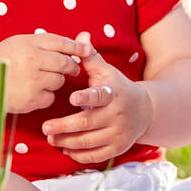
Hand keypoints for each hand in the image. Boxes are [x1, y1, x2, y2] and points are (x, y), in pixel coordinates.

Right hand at [0, 32, 85, 114]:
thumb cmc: (3, 59)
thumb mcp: (21, 42)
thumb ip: (47, 42)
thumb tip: (79, 43)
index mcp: (30, 44)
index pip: (62, 43)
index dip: (78, 47)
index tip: (87, 51)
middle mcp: (33, 62)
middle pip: (65, 64)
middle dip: (71, 67)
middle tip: (70, 68)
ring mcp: (32, 82)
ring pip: (59, 82)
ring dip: (55, 81)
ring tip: (40, 78)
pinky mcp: (31, 99)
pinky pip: (50, 97)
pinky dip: (46, 95)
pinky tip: (33, 90)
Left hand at [40, 30, 152, 164]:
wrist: (144, 110)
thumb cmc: (116, 87)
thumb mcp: (106, 71)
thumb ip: (90, 57)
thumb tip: (81, 35)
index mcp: (112, 93)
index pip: (99, 95)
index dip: (87, 97)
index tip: (72, 98)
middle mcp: (117, 114)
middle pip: (88, 123)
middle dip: (65, 127)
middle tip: (45, 127)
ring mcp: (118, 133)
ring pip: (89, 142)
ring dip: (67, 142)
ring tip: (51, 137)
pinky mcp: (117, 148)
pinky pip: (95, 156)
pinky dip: (79, 155)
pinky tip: (65, 149)